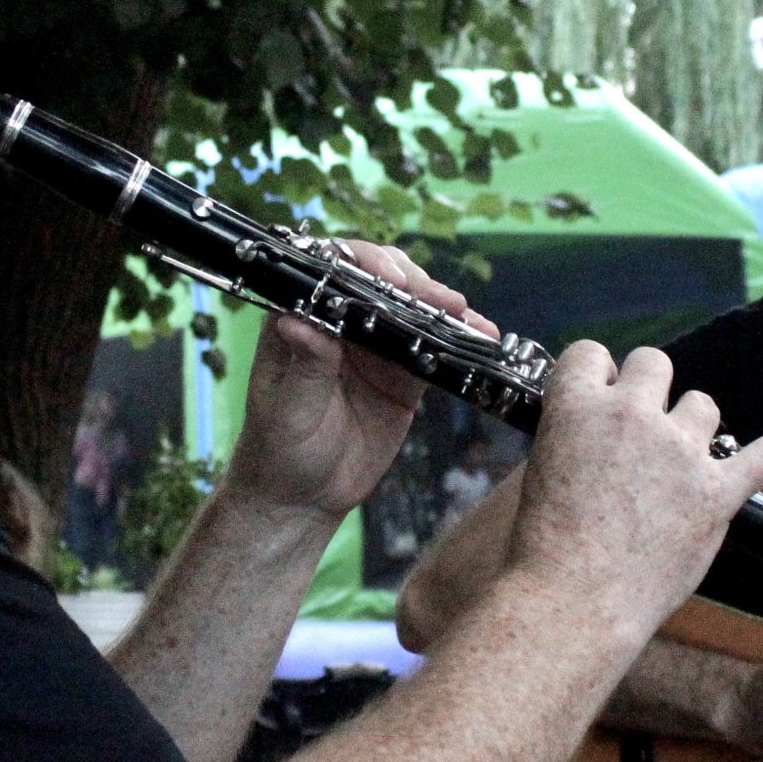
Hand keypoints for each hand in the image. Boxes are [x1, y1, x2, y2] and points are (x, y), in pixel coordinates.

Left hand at [221, 241, 493, 520]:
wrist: (305, 497)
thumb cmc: (280, 449)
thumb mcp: (288, 410)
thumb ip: (304, 366)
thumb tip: (296, 321)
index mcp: (300, 317)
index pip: (330, 270)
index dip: (362, 264)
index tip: (390, 281)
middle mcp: (338, 322)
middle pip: (379, 280)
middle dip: (413, 282)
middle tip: (440, 300)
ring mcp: (374, 346)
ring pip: (412, 309)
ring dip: (442, 307)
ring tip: (466, 316)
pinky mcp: (402, 374)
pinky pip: (434, 348)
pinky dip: (459, 341)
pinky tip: (482, 338)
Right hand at [502, 342, 762, 651]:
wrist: (574, 601)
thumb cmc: (546, 548)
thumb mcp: (537, 470)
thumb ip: (570, 437)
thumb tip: (594, 431)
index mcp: (577, 407)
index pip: (590, 355)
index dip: (598, 375)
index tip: (602, 397)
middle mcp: (631, 416)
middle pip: (655, 364)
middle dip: (649, 389)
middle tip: (639, 427)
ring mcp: (679, 453)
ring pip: (702, 405)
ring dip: (691, 424)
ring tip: (677, 460)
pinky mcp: (715, 493)